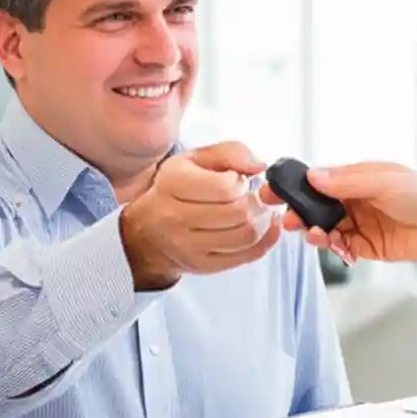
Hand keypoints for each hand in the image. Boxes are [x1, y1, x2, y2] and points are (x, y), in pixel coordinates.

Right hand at [120, 142, 279, 289]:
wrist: (149, 230)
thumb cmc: (177, 189)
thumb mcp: (196, 159)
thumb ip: (231, 152)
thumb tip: (260, 166)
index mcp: (173, 183)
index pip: (225, 188)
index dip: (241, 182)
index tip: (238, 180)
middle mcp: (176, 218)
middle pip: (238, 213)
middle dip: (257, 202)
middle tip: (256, 196)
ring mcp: (189, 246)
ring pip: (246, 236)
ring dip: (263, 221)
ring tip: (260, 210)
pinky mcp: (203, 265)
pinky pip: (248, 255)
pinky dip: (267, 239)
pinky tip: (267, 225)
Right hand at [259, 162, 416, 264]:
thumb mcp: (383, 181)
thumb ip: (346, 181)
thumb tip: (313, 175)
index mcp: (357, 177)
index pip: (319, 179)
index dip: (297, 185)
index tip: (275, 189)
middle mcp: (354, 199)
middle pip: (317, 205)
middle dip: (299, 210)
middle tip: (286, 216)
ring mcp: (359, 223)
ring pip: (324, 227)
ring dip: (313, 230)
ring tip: (310, 232)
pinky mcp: (365, 246)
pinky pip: (339, 246)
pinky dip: (330, 246)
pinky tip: (330, 243)